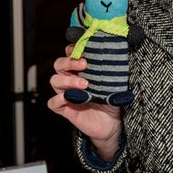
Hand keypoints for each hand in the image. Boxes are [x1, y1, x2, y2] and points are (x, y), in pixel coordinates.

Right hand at [46, 44, 121, 158]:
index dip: (72, 49)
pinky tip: (68, 99)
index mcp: (80, 71)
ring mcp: (66, 94)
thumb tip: (120, 58)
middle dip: (69, 62)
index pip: (70, 54)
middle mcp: (70, 80)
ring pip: (55, 80)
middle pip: (59, 64)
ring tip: (84, 85)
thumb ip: (112, 73)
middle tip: (84, 65)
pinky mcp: (65, 109)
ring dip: (67, 80)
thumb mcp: (114, 84)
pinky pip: (53, 103)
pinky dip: (58, 99)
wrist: (112, 124)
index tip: (83, 49)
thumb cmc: (112, 100)